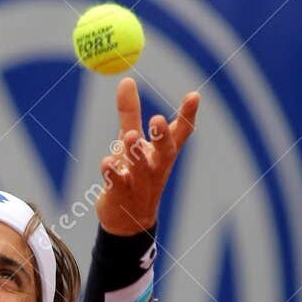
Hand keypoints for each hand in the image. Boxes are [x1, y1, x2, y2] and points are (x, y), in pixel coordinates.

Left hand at [97, 78, 198, 234]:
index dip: (187, 115)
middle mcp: (155, 167)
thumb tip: (126, 80)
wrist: (127, 221)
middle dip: (162, 136)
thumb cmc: (134, 174)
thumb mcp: (133, 141)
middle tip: (158, 119)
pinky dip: (111, 172)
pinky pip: (116, 183)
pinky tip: (107, 162)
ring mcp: (139, 184)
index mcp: (162, 153)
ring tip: (129, 137)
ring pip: (140, 168)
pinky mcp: (120, 196)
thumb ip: (130, 113)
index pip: (180, 133)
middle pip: (165, 152)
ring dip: (136, 152)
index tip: (194, 95)